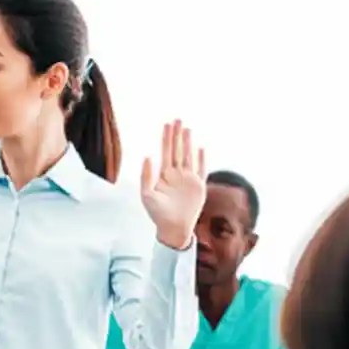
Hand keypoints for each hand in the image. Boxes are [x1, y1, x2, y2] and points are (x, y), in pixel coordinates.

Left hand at [140, 120, 205, 249]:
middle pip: (177, 150)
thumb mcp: (147, 194)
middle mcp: (176, 174)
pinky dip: (202, 159)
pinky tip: (201, 148)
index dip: (166, 138)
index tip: (167, 125)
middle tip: (177, 119)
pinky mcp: (199, 187)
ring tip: (187, 129)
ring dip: (188, 143)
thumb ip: (146, 175)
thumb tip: (147, 156)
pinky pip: (202, 170)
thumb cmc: (158, 214)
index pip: (166, 152)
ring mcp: (188, 179)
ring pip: (189, 156)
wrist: (173, 228)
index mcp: (164, 175)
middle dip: (177, 135)